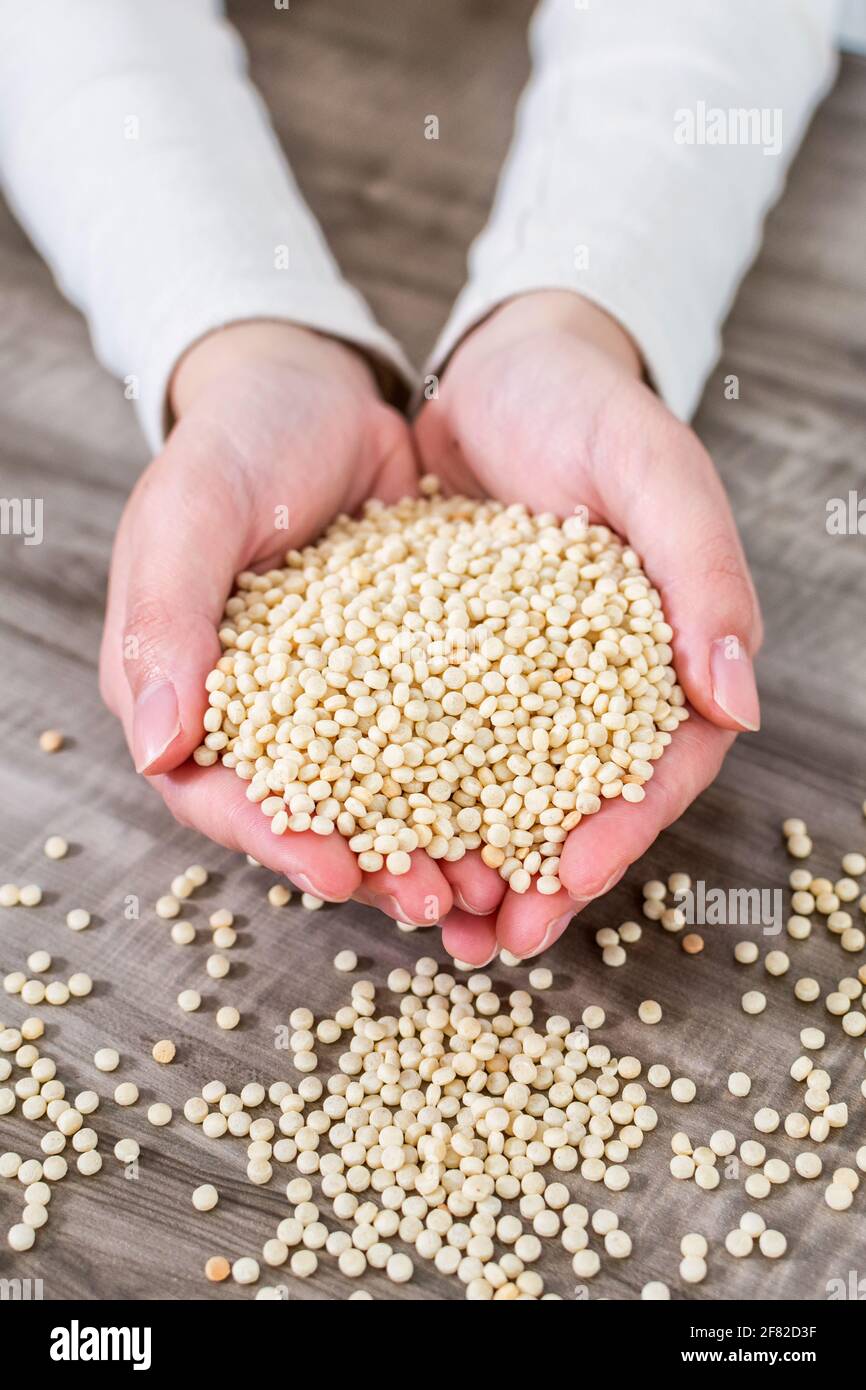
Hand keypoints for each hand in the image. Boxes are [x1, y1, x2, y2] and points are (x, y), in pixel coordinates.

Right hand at [100, 321, 456, 922]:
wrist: (316, 387)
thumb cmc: (233, 441)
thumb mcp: (190, 513)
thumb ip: (166, 620)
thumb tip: (157, 745)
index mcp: (186, 694)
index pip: (215, 792)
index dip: (273, 839)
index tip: (337, 872)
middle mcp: (262, 714)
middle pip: (307, 815)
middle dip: (371, 865)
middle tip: (439, 901)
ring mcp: (338, 700)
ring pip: (381, 792)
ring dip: (433, 841)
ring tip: (496, 880)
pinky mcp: (404, 675)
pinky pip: (439, 739)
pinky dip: (477, 778)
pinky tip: (532, 805)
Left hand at [414, 292, 762, 964]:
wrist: (498, 368)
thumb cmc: (591, 408)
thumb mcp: (655, 469)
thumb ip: (704, 575)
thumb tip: (737, 700)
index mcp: (661, 658)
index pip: (659, 764)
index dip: (620, 827)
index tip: (566, 875)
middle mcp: (589, 687)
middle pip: (575, 803)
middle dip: (537, 878)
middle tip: (489, 937)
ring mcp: (516, 686)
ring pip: (500, 794)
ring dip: (470, 860)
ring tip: (428, 915)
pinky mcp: (446, 671)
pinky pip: (428, 747)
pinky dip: (408, 797)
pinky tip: (369, 837)